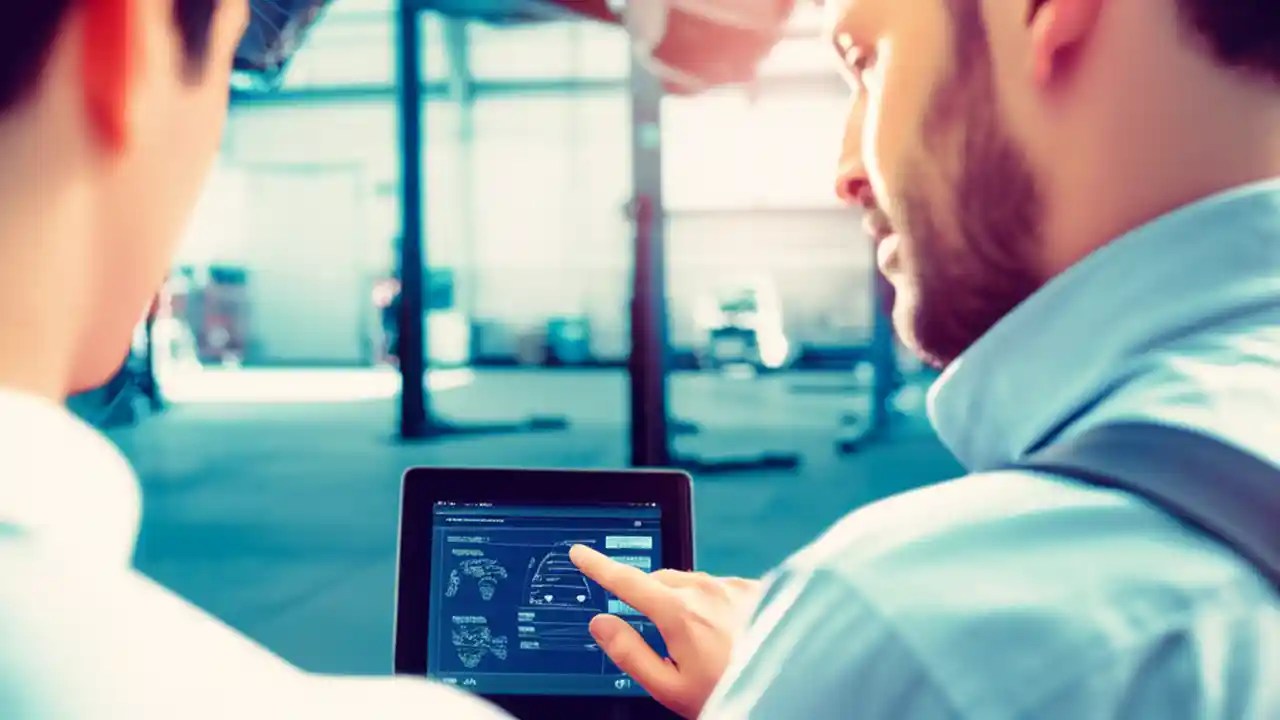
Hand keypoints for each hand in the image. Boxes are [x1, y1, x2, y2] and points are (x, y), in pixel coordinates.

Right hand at [569, 545, 760, 718]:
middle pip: (658, 580)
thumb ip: (628, 653)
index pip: (626, 581)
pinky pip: (721, 587)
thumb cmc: (728, 693)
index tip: (581, 553)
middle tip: (659, 635)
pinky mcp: (755, 588)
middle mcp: (706, 590)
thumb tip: (601, 623)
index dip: (598, 566)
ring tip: (701, 643)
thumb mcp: (668, 687)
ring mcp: (733, 586)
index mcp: (679, 613)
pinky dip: (712, 602)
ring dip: (682, 601)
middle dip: (647, 597)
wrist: (791, 692)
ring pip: (691, 583)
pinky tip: (726, 633)